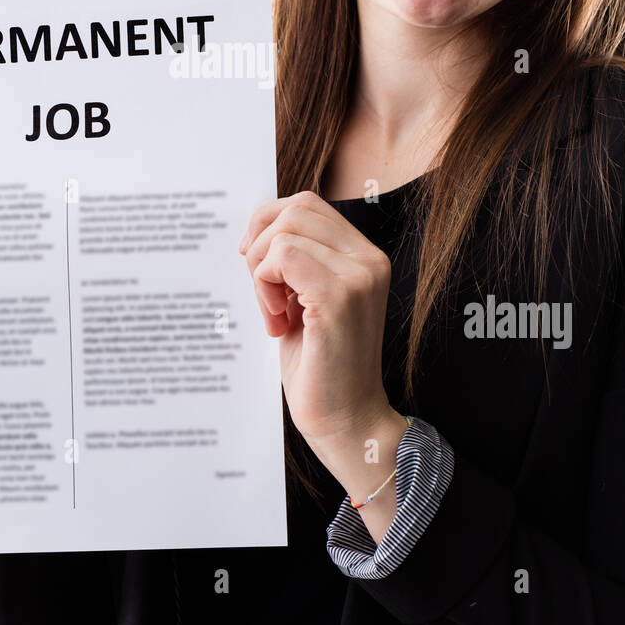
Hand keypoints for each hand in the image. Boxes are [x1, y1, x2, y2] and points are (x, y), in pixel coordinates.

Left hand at [239, 190, 393, 449]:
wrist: (345, 419)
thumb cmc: (321, 363)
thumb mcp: (307, 298)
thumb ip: (297, 260)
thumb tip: (257, 227)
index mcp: (365, 256)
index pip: (307, 205)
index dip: (269, 223)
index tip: (254, 261)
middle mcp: (369, 260)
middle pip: (295, 209)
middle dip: (261, 244)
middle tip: (263, 290)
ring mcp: (358, 276)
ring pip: (285, 232)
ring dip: (262, 271)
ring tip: (274, 310)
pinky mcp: (339, 297)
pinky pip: (284, 257)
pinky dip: (265, 285)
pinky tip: (277, 321)